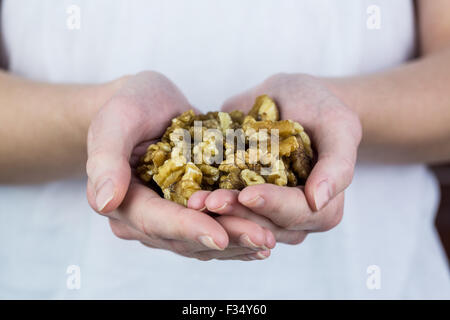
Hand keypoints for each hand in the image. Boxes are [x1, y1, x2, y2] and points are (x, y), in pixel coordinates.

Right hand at [86, 71, 274, 260]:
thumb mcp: (116, 121)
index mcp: (123, 200)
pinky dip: (238, 235)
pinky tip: (264, 236)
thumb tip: (105, 201)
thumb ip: (105, 159)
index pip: (155, 221)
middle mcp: (145, 218)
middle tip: (263, 239)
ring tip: (269, 240)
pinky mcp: (191, 211)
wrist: (151, 105)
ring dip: (237, 242)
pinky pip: (215, 228)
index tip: (219, 236)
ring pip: (203, 240)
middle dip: (224, 239)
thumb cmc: (132, 106)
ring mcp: (170, 217)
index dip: (187, 229)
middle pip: (185, 237)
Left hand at [189, 73, 360, 241]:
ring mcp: (266, 212)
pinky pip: (225, 212)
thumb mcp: (338, 125)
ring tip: (193, 201)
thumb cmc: (319, 107)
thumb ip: (337, 163)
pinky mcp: (241, 202)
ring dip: (217, 217)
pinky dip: (206, 207)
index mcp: (323, 205)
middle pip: (266, 225)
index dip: (274, 205)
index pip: (299, 213)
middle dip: (237, 215)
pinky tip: (187, 198)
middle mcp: (294, 216)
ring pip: (242, 225)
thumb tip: (320, 201)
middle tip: (208, 202)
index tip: (248, 194)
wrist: (289, 98)